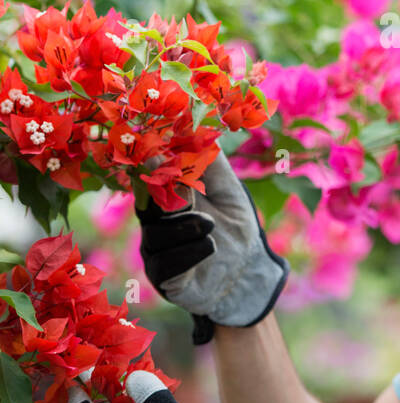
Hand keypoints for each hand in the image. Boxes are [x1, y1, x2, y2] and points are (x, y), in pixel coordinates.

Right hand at [137, 149, 288, 343]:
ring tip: (212, 226)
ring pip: (156, 236)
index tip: (157, 153)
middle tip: (188, 190)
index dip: (151, 167)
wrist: (249, 271)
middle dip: (166, 197)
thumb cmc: (236, 226)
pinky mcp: (164, 280)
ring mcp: (155, 253)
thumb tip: (194, 123)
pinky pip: (165, 265)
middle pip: (147, 207)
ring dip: (186, 227)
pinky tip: (211, 246)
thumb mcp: (226, 188)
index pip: (147, 180)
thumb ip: (208, 161)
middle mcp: (153, 225)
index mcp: (163, 200)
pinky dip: (189, 253)